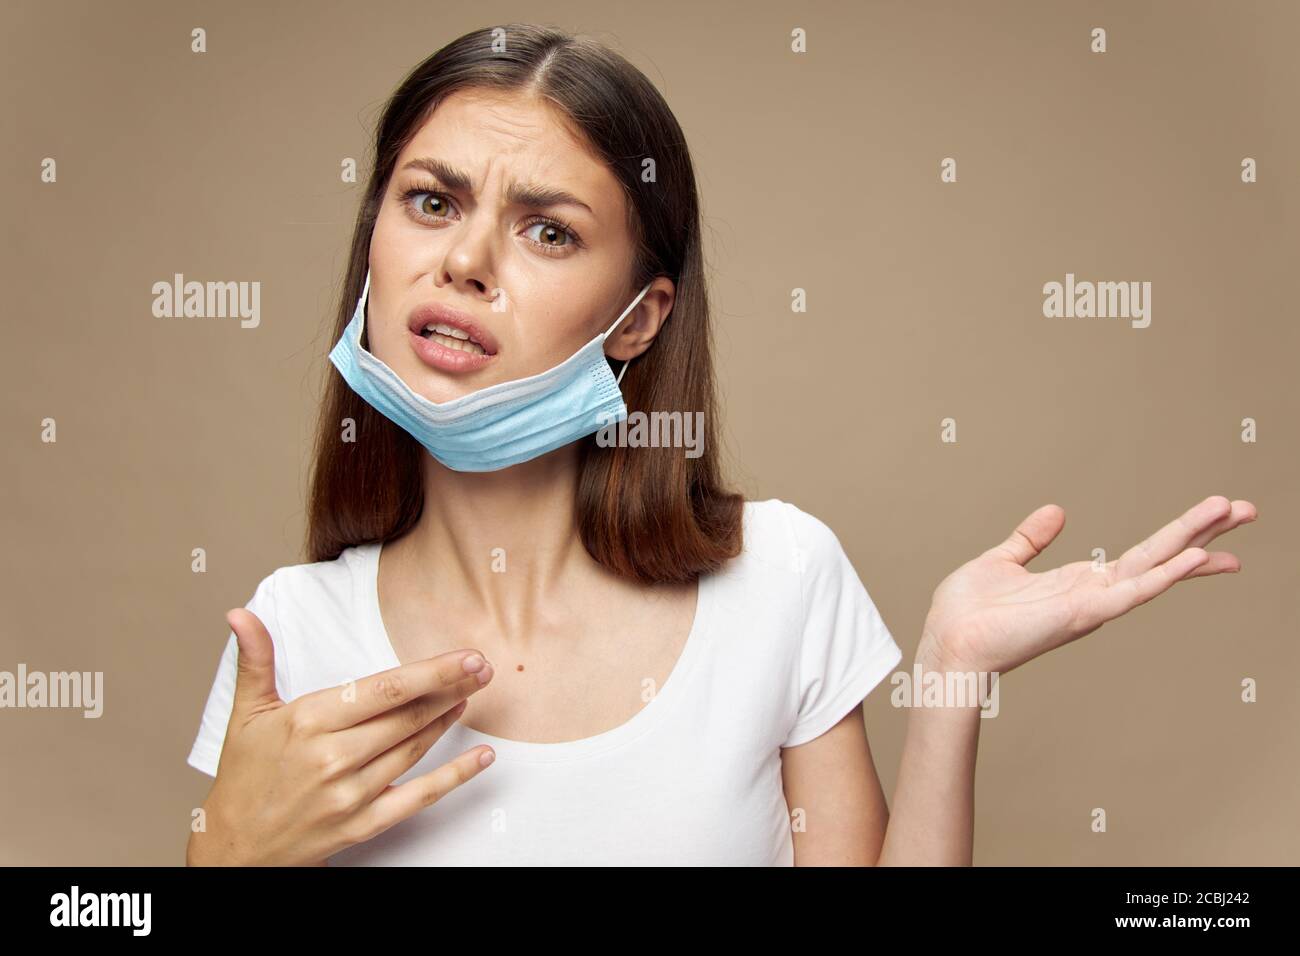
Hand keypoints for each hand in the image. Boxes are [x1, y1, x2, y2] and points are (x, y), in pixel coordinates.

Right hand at [186, 608, 495, 865]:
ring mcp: (351, 793)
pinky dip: (456, 776)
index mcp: (309, 721)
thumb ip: (255, 660)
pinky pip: (419, 796)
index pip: (385, 689)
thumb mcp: (246, 714)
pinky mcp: (363, 823)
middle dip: (452, 689)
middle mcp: (333, 757)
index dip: (433, 671)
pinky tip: (481, 757)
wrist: (236, 848)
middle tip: (482, 669)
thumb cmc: (245, 778)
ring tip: (468, 696)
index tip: (466, 656)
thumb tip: (241, 615)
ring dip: (448, 720)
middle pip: (408, 716)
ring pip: (415, 749)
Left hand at [919, 495, 1256, 674]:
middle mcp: (1095, 593)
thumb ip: (1031, 539)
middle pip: (1162, 556)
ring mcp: (1092, 605)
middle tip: (1249, 508)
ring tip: (1233, 514)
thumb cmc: (968, 611)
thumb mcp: (1003, 561)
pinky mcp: (1081, 614)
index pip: (1143, 554)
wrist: (948, 642)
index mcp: (1080, 581)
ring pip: (1156, 567)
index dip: (1180, 536)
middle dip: (1205, 531)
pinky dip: (1163, 575)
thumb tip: (1057, 511)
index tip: (1218, 517)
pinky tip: (1193, 556)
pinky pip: (1131, 592)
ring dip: (1194, 541)